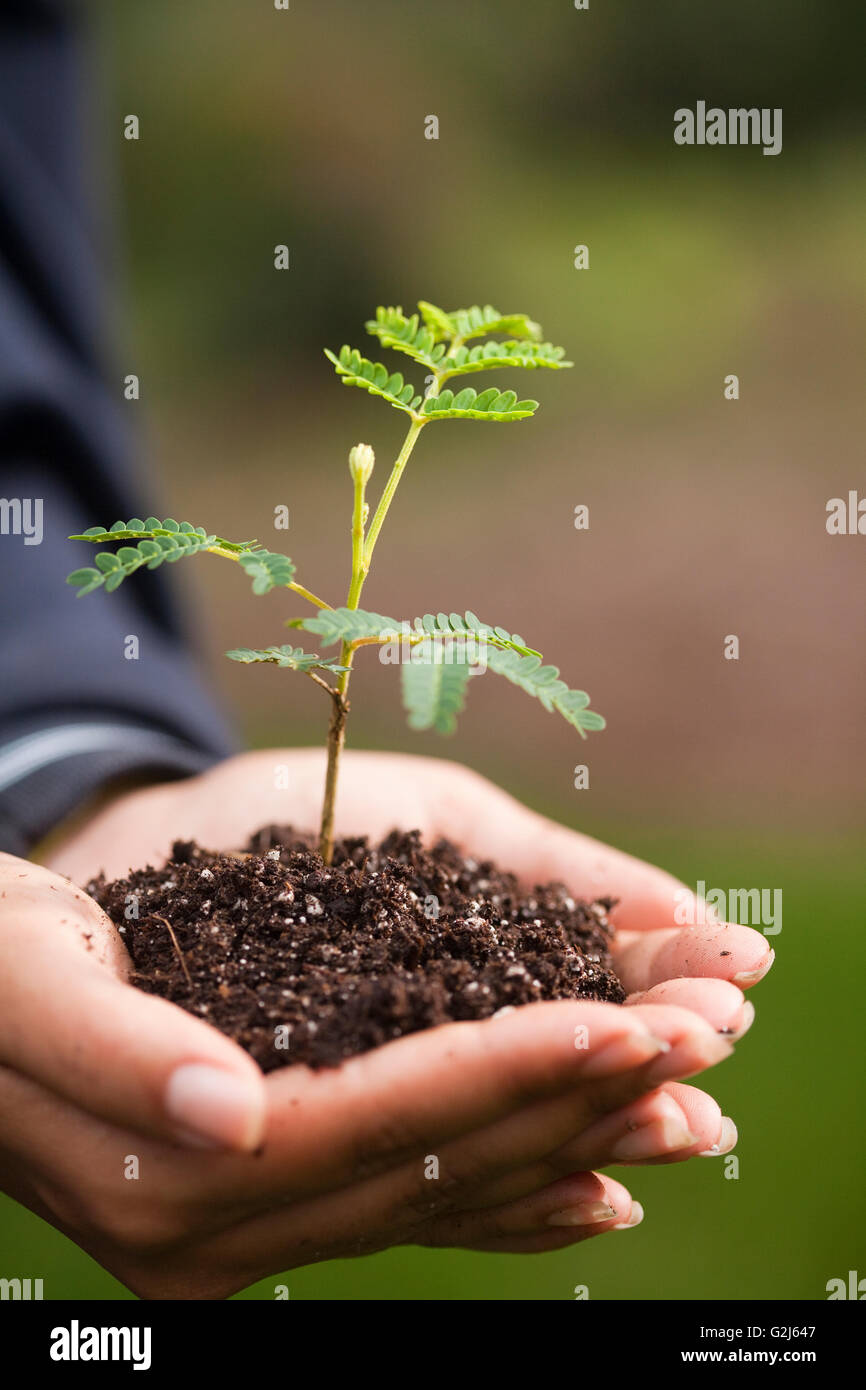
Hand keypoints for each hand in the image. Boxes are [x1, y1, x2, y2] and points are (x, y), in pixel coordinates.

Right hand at [0, 752, 770, 1297]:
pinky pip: (412, 1203)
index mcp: (169, 1182)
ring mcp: (255, 1229)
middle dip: (575, 1100)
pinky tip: (595, 1189)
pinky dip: (508, 1193)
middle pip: (437, 1163)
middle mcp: (225, 1230)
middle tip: (699, 1042)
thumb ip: (119, 1057)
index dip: (505, 1071)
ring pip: (444, 1188)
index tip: (621, 1021)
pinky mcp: (275, 1199)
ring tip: (685, 1102)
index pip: (376, 1123)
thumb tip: (233, 1116)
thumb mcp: (26, 986)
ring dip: (569, 1139)